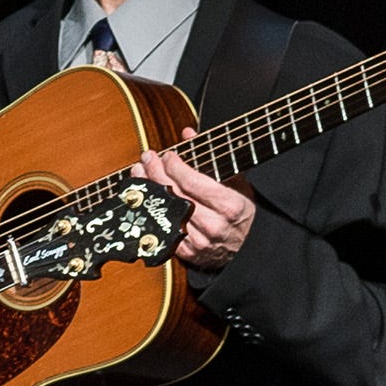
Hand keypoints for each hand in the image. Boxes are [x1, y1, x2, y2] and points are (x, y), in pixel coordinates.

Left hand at [138, 128, 257, 272]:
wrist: (246, 249)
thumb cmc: (241, 212)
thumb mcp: (236, 182)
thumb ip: (211, 156)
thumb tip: (187, 132)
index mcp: (229, 205)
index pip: (192, 181)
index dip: (175, 166)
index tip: (166, 155)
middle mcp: (213, 225)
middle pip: (175, 194)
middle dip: (156, 172)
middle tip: (147, 158)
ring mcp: (198, 241)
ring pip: (164, 211)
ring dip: (149, 189)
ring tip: (139, 173)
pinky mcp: (186, 253)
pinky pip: (162, 228)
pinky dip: (149, 210)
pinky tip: (143, 196)